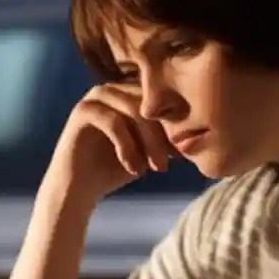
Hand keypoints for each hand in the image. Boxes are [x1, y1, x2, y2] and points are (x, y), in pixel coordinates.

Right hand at [47, 84, 179, 201]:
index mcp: (129, 94)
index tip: (184, 153)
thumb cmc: (114, 170)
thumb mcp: (148, 151)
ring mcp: (95, 97)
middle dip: (163, 135)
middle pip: (150, 102)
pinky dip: (127, 147)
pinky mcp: (82, 111)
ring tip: (155, 168)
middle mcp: (113, 89)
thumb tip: (201, 133)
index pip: (162, 99)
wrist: (77, 189)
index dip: (176, 125)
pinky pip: (113, 122)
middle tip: (169, 163)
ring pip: (134, 110)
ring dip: (149, 142)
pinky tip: (133, 168)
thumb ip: (167, 138)